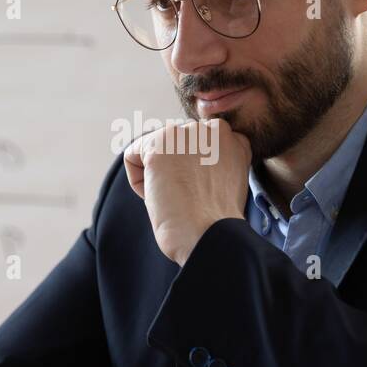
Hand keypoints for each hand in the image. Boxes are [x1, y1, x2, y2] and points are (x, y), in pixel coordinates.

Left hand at [122, 118, 251, 266]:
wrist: (209, 237)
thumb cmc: (215, 222)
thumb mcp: (227, 181)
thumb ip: (214, 160)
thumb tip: (184, 156)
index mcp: (234, 139)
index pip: (199, 145)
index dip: (194, 173)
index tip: (202, 194)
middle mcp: (213, 129)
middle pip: (175, 145)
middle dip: (174, 170)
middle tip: (189, 198)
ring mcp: (187, 134)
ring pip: (154, 148)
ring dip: (157, 175)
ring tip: (176, 198)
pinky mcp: (160, 144)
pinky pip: (132, 155)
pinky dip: (138, 181)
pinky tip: (159, 196)